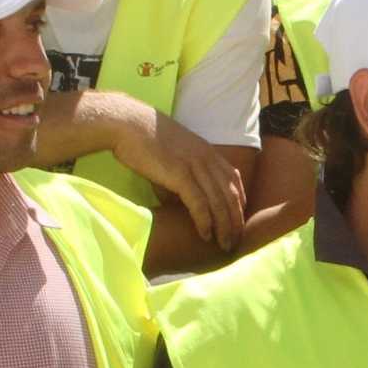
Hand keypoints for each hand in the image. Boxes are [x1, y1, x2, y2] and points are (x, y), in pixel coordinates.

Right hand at [106, 101, 245, 249]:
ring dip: (225, 226)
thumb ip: (180, 176)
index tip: (237, 220)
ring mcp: (195, 165)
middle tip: (235, 240)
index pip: (234, 179)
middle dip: (236, 220)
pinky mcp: (180, 174)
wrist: (127, 123)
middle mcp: (206, 158)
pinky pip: (199, 203)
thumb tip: (175, 201)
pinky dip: (205, 221)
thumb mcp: (171, 155)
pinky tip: (206, 235)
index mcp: (207, 151)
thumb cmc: (143, 138)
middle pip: (231, 194)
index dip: (239, 201)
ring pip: (219, 201)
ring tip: (225, 244)